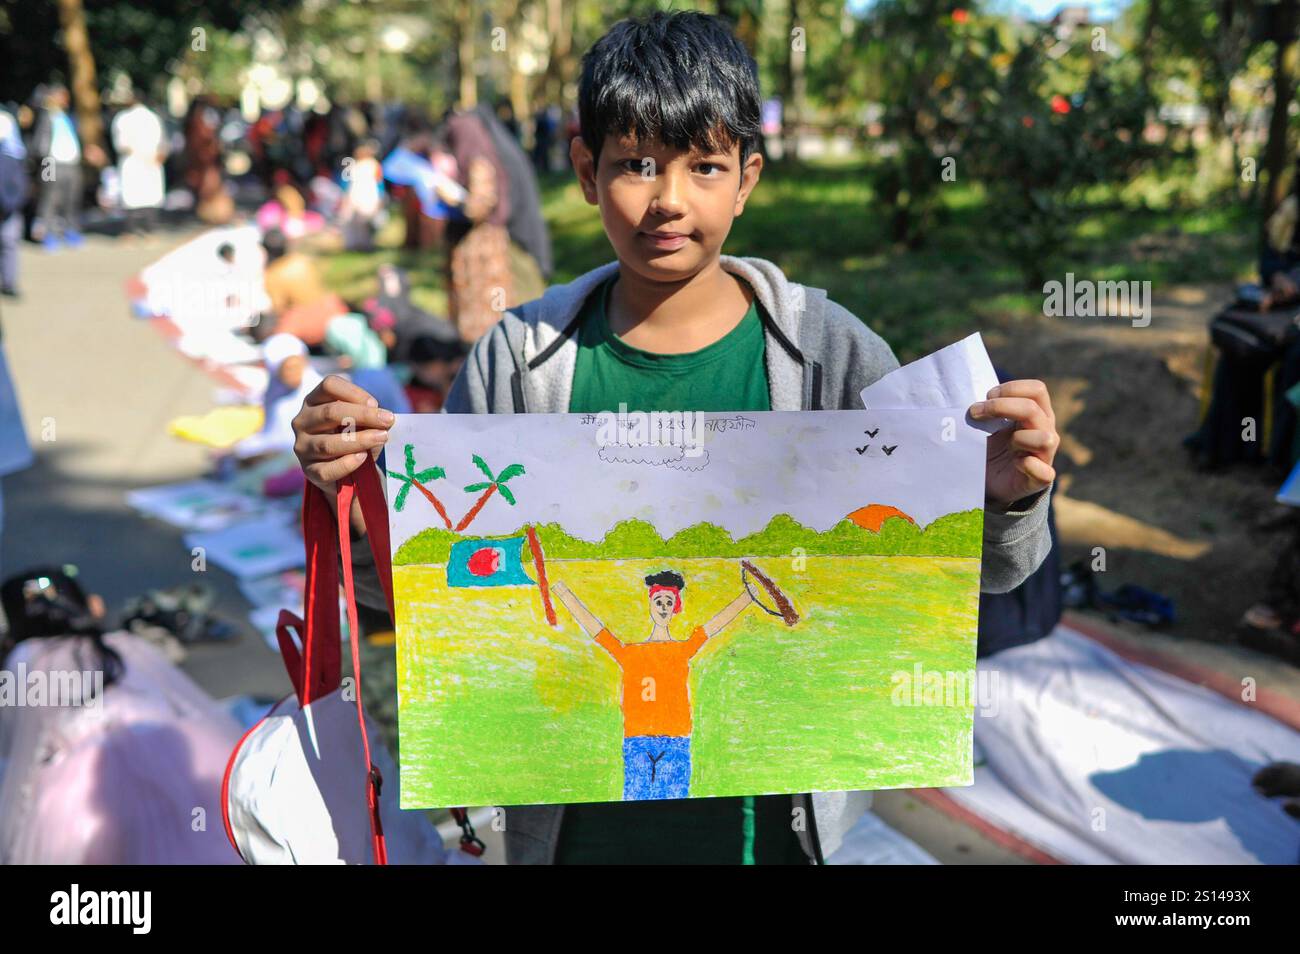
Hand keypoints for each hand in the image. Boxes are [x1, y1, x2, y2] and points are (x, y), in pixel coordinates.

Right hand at [292, 374, 392, 496]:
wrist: (347, 472)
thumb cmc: (354, 437)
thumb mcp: (361, 422)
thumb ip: (370, 418)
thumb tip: (384, 418)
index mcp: (314, 401)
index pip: (329, 386)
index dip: (354, 392)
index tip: (376, 404)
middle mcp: (302, 421)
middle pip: (329, 412)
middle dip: (363, 415)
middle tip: (388, 420)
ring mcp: (302, 447)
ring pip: (328, 444)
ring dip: (359, 440)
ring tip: (382, 438)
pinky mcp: (309, 471)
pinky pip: (327, 469)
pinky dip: (347, 463)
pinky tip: (363, 458)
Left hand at [970, 379, 1057, 507]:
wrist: (993, 482)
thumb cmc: (993, 448)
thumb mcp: (989, 426)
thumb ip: (985, 411)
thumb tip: (970, 404)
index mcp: (1037, 414)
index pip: (1036, 390)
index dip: (1011, 389)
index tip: (987, 397)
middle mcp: (1046, 431)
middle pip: (1032, 409)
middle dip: (1000, 407)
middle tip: (974, 413)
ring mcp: (1045, 455)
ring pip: (1044, 438)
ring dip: (1019, 438)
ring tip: (1006, 446)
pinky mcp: (1041, 478)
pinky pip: (1044, 472)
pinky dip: (1030, 466)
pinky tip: (1017, 463)